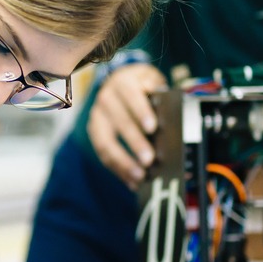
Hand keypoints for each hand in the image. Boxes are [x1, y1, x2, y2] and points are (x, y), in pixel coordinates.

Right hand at [88, 63, 167, 189]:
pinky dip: (118, 170)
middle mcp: (106, 98)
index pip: (130, 95)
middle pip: (119, 121)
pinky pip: (104, 154)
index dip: (141, 111)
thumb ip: (159, 92)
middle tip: (149, 160)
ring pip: (106, 142)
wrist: (120, 83)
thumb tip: (168, 109)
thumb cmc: (142, 85)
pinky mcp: (94, 132)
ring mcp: (97, 116)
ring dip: (123, 162)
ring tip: (140, 176)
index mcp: (122, 82)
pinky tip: (132, 181)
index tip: (153, 127)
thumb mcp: (151, 80)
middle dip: (135, 142)